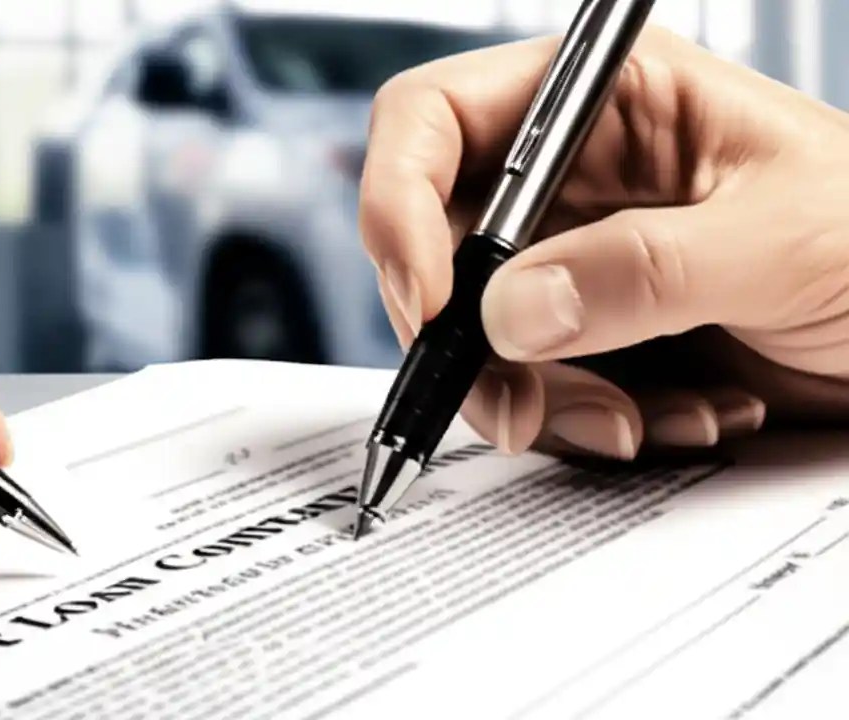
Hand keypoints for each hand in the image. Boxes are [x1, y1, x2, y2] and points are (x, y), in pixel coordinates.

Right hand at [361, 27, 848, 460]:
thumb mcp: (787, 241)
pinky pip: (529, 387)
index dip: (403, 200)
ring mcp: (576, 263)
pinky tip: (674, 417)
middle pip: (437, 244)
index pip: (437, 119)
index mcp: (609, 102)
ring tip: (638, 418)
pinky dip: (582, 423)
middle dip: (467, 336)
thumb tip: (513, 309)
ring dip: (536, 396)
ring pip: (475, 335)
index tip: (433, 298)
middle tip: (516, 403)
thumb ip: (647, 269)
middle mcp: (573, 179)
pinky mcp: (591, 339)